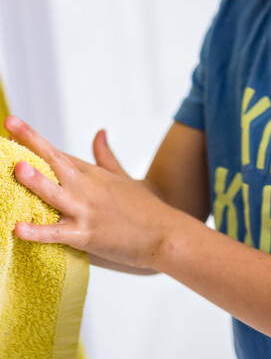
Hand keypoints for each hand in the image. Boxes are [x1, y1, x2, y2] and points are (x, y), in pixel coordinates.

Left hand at [5, 115, 173, 270]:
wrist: (167, 233)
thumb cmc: (146, 207)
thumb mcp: (124, 176)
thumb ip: (106, 155)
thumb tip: (99, 131)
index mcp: (93, 173)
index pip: (57, 152)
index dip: (33, 138)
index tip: (12, 123)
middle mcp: (87, 187)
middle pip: (54, 161)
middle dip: (30, 142)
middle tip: (9, 124)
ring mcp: (86, 211)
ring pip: (55, 193)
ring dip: (36, 181)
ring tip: (17, 168)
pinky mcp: (87, 235)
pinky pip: (58, 234)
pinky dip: (38, 232)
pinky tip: (18, 228)